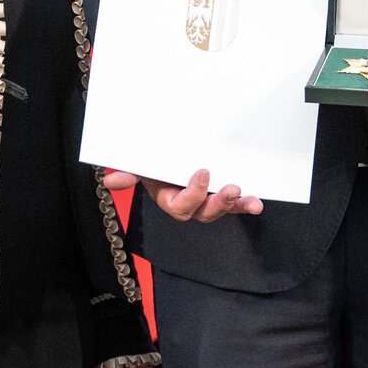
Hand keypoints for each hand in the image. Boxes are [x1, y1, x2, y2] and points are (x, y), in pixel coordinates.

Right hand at [102, 168, 262, 221]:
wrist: (167, 153)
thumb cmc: (154, 161)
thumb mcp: (141, 164)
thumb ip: (129, 172)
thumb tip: (109, 181)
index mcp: (169, 199)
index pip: (181, 206)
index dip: (193, 194)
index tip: (203, 172)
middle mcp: (189, 204)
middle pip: (204, 213)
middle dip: (219, 204)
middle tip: (232, 189)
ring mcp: (207, 201)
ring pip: (221, 210)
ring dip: (237, 206)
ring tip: (252, 201)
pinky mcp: (221, 194)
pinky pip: (235, 204)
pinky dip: (246, 205)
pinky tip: (257, 203)